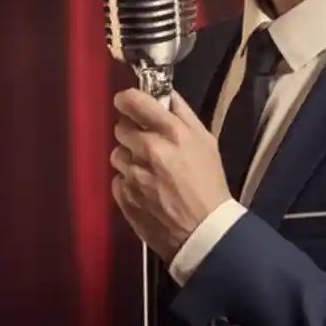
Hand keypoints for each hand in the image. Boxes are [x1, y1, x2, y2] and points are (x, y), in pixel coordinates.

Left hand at [110, 88, 232, 262]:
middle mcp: (149, 149)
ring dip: (129, 159)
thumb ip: (183, 114)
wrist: (204, 232)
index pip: (133, 101)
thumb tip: (165, 94)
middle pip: (120, 127)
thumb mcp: (206, 142)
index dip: (127, 100)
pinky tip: (145, 190)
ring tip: (148, 172)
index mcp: (172, 132)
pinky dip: (128, 182)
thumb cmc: (209, 184)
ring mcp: (133, 174)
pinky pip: (117, 179)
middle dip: (132, 134)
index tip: (128, 104)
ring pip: (116, 154)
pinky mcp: (123, 195)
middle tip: (147, 145)